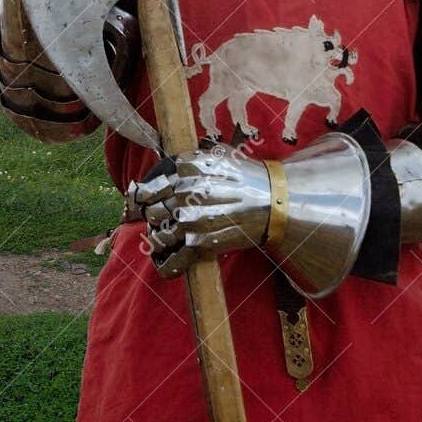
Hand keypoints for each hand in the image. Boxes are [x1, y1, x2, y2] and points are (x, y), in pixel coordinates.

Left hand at [129, 147, 271, 277]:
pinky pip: (173, 260)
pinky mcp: (201, 242)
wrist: (275, 201)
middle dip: (156, 218)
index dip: (146, 197)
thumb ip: (192, 158)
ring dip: (161, 240)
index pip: (149, 187)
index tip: (147, 203)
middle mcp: (185, 191)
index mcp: (188, 168)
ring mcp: (191, 219)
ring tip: (169, 240)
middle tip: (164, 221)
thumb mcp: (219, 154)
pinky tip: (167, 265)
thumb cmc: (247, 177)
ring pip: (158, 237)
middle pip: (152, 212)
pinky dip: (168, 266)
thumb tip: (167, 168)